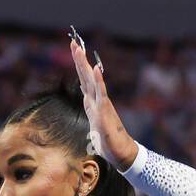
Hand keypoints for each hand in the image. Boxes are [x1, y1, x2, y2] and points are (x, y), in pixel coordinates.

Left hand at [68, 30, 136, 169]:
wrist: (122, 154)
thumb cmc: (109, 144)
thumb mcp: (94, 130)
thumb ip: (92, 119)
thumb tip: (87, 113)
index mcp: (93, 104)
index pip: (84, 81)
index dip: (79, 67)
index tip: (75, 51)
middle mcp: (97, 101)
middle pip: (85, 76)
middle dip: (79, 59)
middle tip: (74, 42)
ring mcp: (101, 105)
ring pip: (91, 81)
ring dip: (84, 65)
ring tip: (79, 49)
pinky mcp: (105, 112)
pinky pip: (101, 93)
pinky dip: (98, 80)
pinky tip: (95, 68)